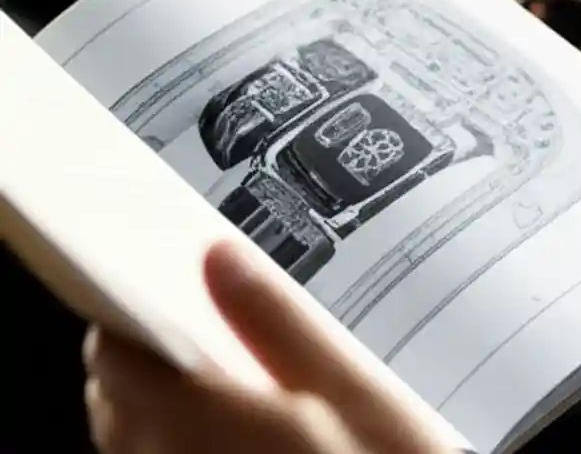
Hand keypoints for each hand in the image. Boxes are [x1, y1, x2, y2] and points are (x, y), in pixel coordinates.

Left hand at [83, 240, 462, 453]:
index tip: (161, 287)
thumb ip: (278, 320)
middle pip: (117, 405)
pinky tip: (242, 428)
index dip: (126, 315)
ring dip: (160, 405)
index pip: (114, 359)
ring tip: (224, 376)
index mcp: (202, 421)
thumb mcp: (356, 387)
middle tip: (199, 324)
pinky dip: (183, 442)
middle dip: (146, 359)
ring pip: (139, 443)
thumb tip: (219, 256)